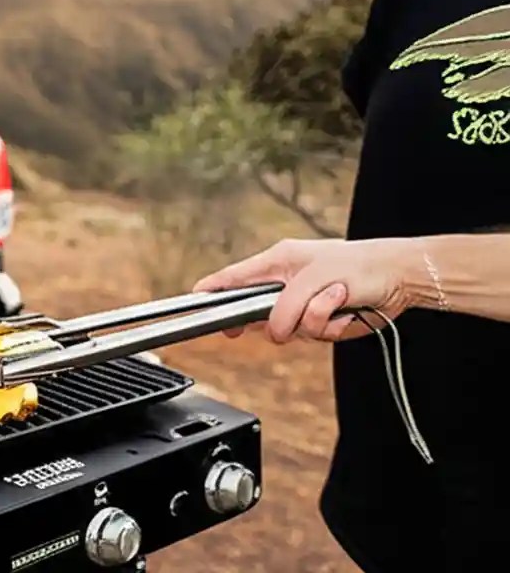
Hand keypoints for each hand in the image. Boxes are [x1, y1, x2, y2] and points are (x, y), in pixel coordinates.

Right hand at [192, 238, 421, 342]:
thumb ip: (284, 308)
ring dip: (314, 323)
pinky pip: (314, 335)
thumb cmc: (359, 265)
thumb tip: (274, 332)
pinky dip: (332, 328)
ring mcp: (306, 303)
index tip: (194, 299)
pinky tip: (347, 312)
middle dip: (268, 321)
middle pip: (257, 310)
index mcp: (279, 261)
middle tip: (257, 328)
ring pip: (288, 329)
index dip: (213, 289)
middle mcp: (289, 283)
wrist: (401, 278)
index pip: (235, 276)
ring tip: (336, 302)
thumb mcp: (311, 281)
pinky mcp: (325, 321)